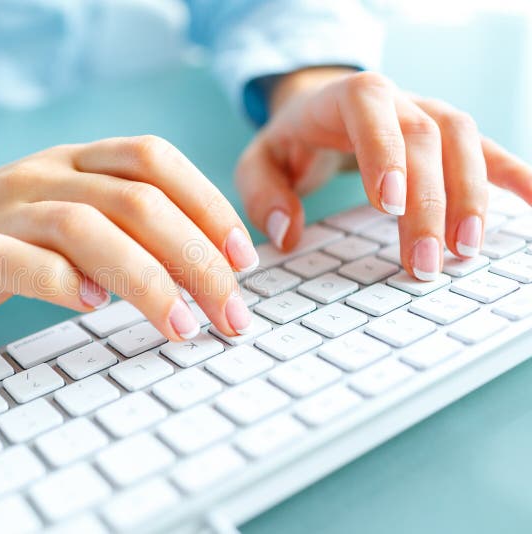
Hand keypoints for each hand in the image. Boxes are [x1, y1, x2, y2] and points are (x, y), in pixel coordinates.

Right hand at [0, 136, 258, 340]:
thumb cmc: (2, 232)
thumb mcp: (66, 208)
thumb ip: (122, 224)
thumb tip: (200, 268)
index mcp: (78, 160)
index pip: (155, 160)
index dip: (208, 204)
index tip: (243, 260)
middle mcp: (48, 173)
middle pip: (137, 200)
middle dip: (197, 259)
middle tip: (229, 314)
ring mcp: (7, 209)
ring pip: (87, 227)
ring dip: (146, 280)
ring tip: (181, 326)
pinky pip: (20, 259)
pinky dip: (63, 283)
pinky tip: (92, 307)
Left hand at [236, 68, 531, 279]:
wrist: (319, 109)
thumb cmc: (291, 141)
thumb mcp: (258, 161)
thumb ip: (263, 193)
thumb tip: (286, 233)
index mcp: (346, 98)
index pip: (370, 111)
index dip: (384, 153)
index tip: (389, 205)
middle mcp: (396, 99)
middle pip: (424, 138)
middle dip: (428, 202)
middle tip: (424, 262)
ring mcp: (429, 113)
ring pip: (463, 143)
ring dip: (471, 197)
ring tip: (466, 250)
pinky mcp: (449, 137)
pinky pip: (489, 151)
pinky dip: (515, 176)